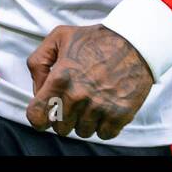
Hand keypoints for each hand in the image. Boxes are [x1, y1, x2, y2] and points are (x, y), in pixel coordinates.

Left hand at [26, 24, 153, 139]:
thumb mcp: (59, 37)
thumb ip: (38, 62)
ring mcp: (99, 107)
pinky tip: (107, 106)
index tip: (47, 112)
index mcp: (60, 78)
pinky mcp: (119, 114)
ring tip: (94, 100)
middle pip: (60, 128)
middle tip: (76, 100)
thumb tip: (38, 89)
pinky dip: (105, 124)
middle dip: (65, 116)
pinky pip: (104, 134)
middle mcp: (78, 96)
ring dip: (86, 120)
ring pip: (83, 132)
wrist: (135, 40)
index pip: (36, 118)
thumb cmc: (96, 39)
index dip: (40, 117)